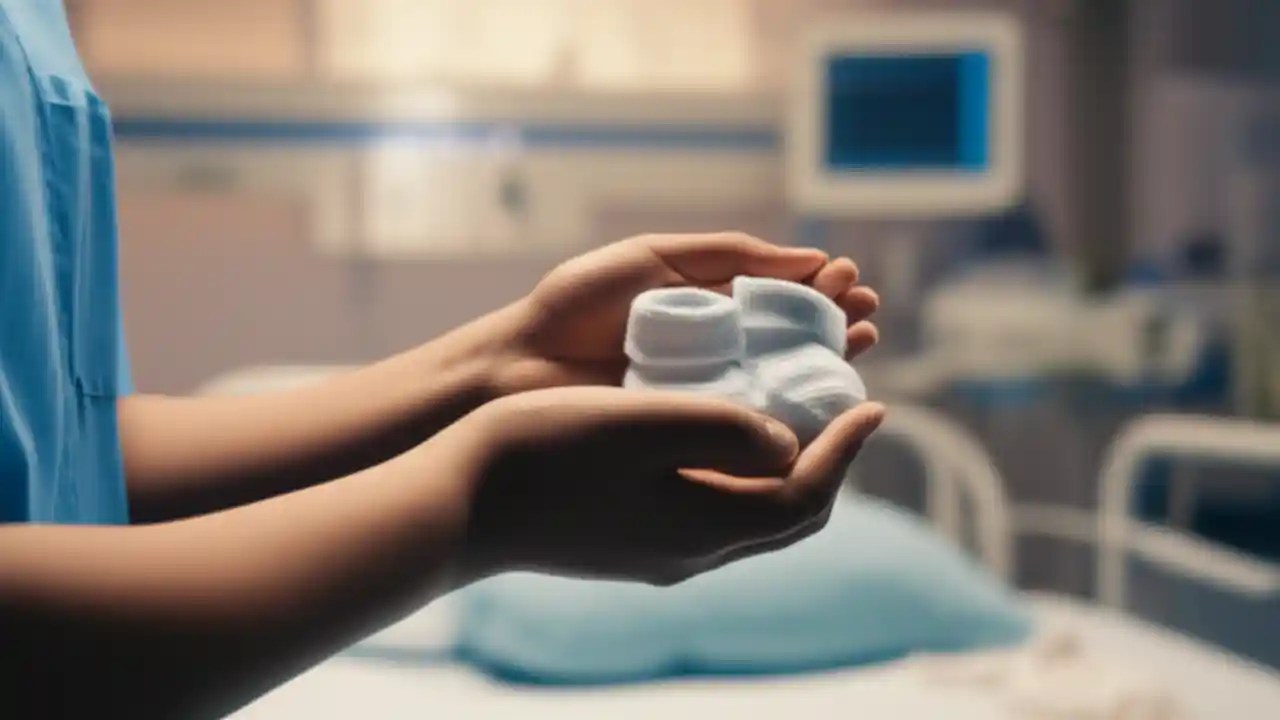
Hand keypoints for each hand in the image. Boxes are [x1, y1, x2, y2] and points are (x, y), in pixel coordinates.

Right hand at [452, 386, 885, 584]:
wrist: (455, 505)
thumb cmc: (545, 453)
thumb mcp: (643, 423)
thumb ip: (725, 429)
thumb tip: (787, 442)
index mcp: (704, 526)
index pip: (806, 496)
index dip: (847, 451)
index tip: (875, 402)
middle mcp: (690, 551)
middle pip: (787, 517)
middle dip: (827, 463)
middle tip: (844, 410)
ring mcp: (656, 552)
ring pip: (751, 516)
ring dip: (785, 469)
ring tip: (795, 415)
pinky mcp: (628, 543)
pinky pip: (713, 513)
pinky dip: (741, 476)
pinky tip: (724, 439)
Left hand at [490, 233, 879, 393]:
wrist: (518, 367)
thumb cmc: (576, 305)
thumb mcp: (655, 257)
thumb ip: (726, 254)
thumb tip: (808, 257)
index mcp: (704, 306)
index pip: (779, 296)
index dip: (820, 289)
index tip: (852, 280)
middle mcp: (714, 352)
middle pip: (791, 340)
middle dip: (835, 325)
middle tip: (868, 316)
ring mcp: (706, 395)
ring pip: (782, 382)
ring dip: (826, 364)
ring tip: (861, 344)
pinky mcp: (694, 434)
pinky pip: (753, 423)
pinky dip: (792, 412)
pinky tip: (824, 397)